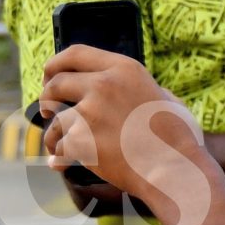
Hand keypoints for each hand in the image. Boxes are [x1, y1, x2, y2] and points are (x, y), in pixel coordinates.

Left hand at [38, 45, 210, 212]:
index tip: (48, 75)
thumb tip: (128, 88)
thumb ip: (142, 89)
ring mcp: (89, 112)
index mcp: (124, 69)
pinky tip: (60, 163)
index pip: (75, 54)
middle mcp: (103, 85)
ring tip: (56, 144)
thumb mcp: (165, 99)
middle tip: (47, 109)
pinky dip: (58, 157)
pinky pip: (59, 147)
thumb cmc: (178, 138)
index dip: (55, 64)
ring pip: (56, 120)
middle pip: (56, 84)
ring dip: (53, 134)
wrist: (175, 170)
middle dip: (47, 97)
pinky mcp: (80, 140)